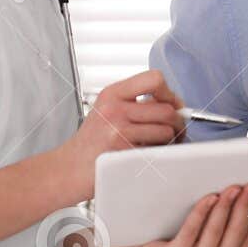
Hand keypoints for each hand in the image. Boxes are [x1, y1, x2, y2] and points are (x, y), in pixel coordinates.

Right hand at [56, 70, 183, 201]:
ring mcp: (118, 130)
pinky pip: (157, 150)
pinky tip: (148, 155)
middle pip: (166, 108)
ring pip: (166, 130)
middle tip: (175, 131)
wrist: (70, 168)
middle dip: (177, 122)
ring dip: (170, 140)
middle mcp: (114, 108)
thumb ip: (137, 103)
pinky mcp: (123, 151)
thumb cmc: (92, 142)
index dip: (170, 93)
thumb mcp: (108, 110)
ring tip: (160, 144)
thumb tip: (176, 104)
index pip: (155, 79)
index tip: (171, 105)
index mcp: (113, 93)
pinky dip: (159, 154)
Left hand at [134, 183, 247, 246]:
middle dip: (247, 206)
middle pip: (237, 232)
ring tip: (233, 187)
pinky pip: (192, 230)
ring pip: (216, 231)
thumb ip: (236, 225)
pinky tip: (210, 197)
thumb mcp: (216, 236)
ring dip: (226, 206)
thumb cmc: (189, 241)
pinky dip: (202, 212)